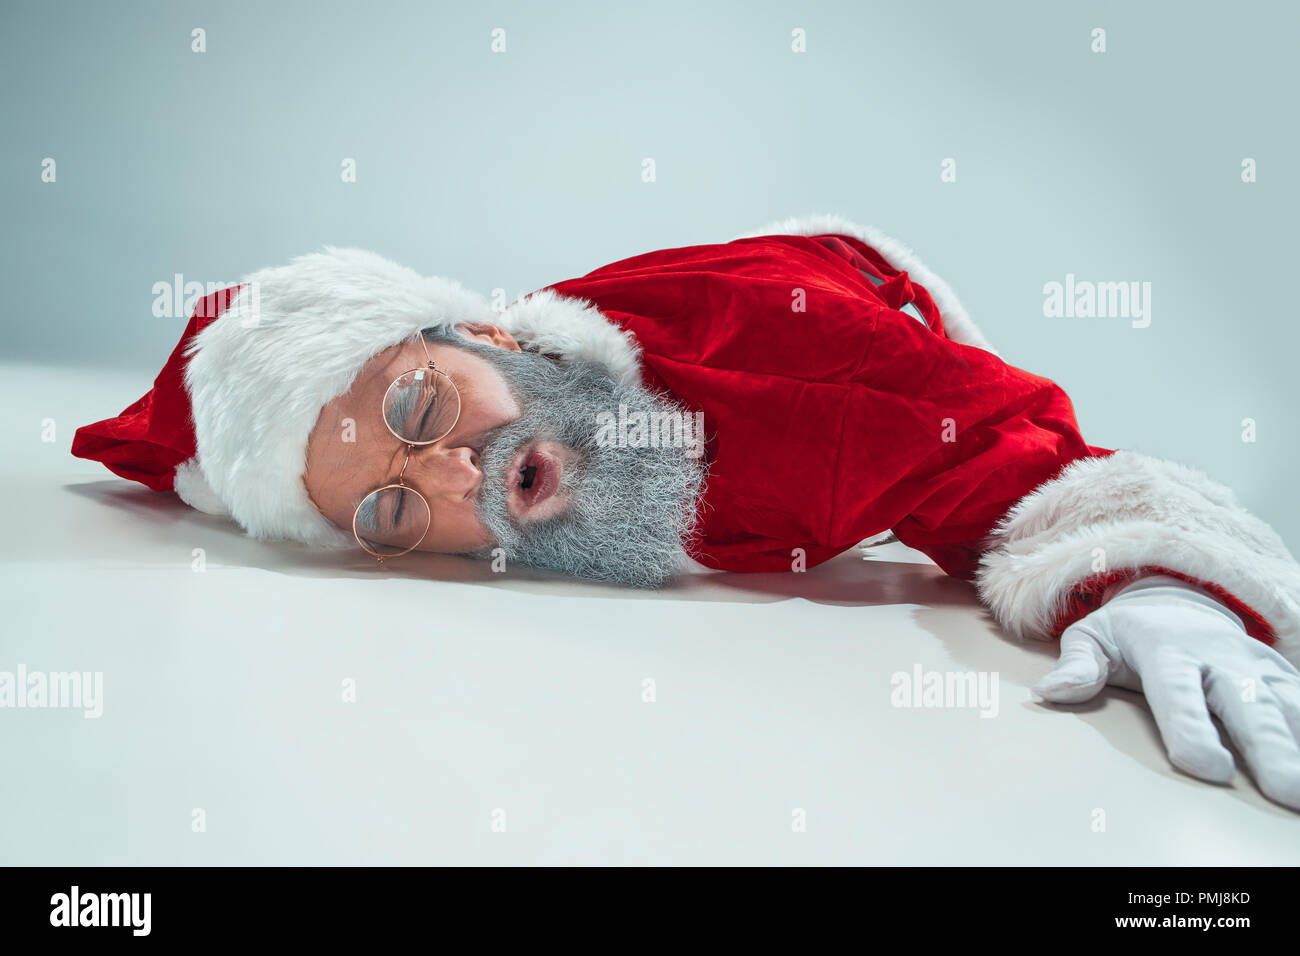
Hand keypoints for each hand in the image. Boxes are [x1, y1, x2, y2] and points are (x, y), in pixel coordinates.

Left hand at [1034, 574, 1299, 810]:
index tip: (1208, 769)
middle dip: (1270, 748)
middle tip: (1286, 792)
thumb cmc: (1128, 631)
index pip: (1180, 694)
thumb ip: (1077, 665)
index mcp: (1167, 651)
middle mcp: (1219, 657)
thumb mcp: (1092, 636)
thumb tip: (1050, 692)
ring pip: (1287, 705)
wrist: (1176, 594)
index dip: (1193, 730)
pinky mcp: (1279, 674)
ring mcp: (1255, 666)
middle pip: (1248, 705)